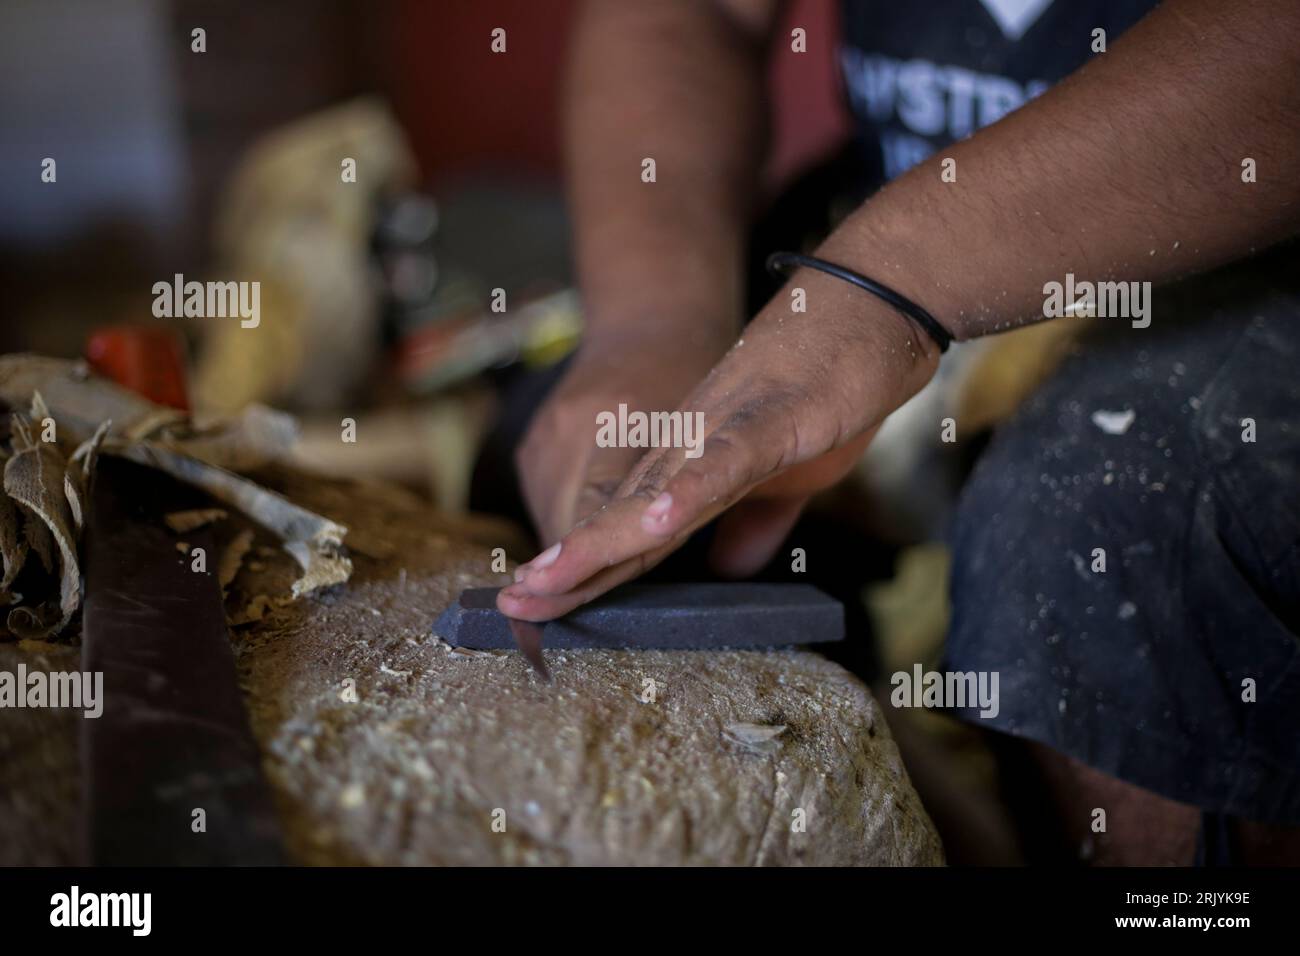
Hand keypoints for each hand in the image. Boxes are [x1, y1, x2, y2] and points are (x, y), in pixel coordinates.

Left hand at [499, 269, 941, 620]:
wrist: (867, 303)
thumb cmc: (830, 387)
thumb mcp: (791, 473)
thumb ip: (754, 517)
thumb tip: (730, 567)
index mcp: (696, 465)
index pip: (631, 531)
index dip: (586, 572)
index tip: (540, 609)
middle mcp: (692, 448)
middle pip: (621, 519)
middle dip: (566, 567)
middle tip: (511, 608)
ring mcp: (724, 430)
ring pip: (653, 495)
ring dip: (600, 540)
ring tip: (549, 578)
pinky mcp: (772, 419)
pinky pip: (724, 461)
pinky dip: (691, 492)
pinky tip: (656, 523)